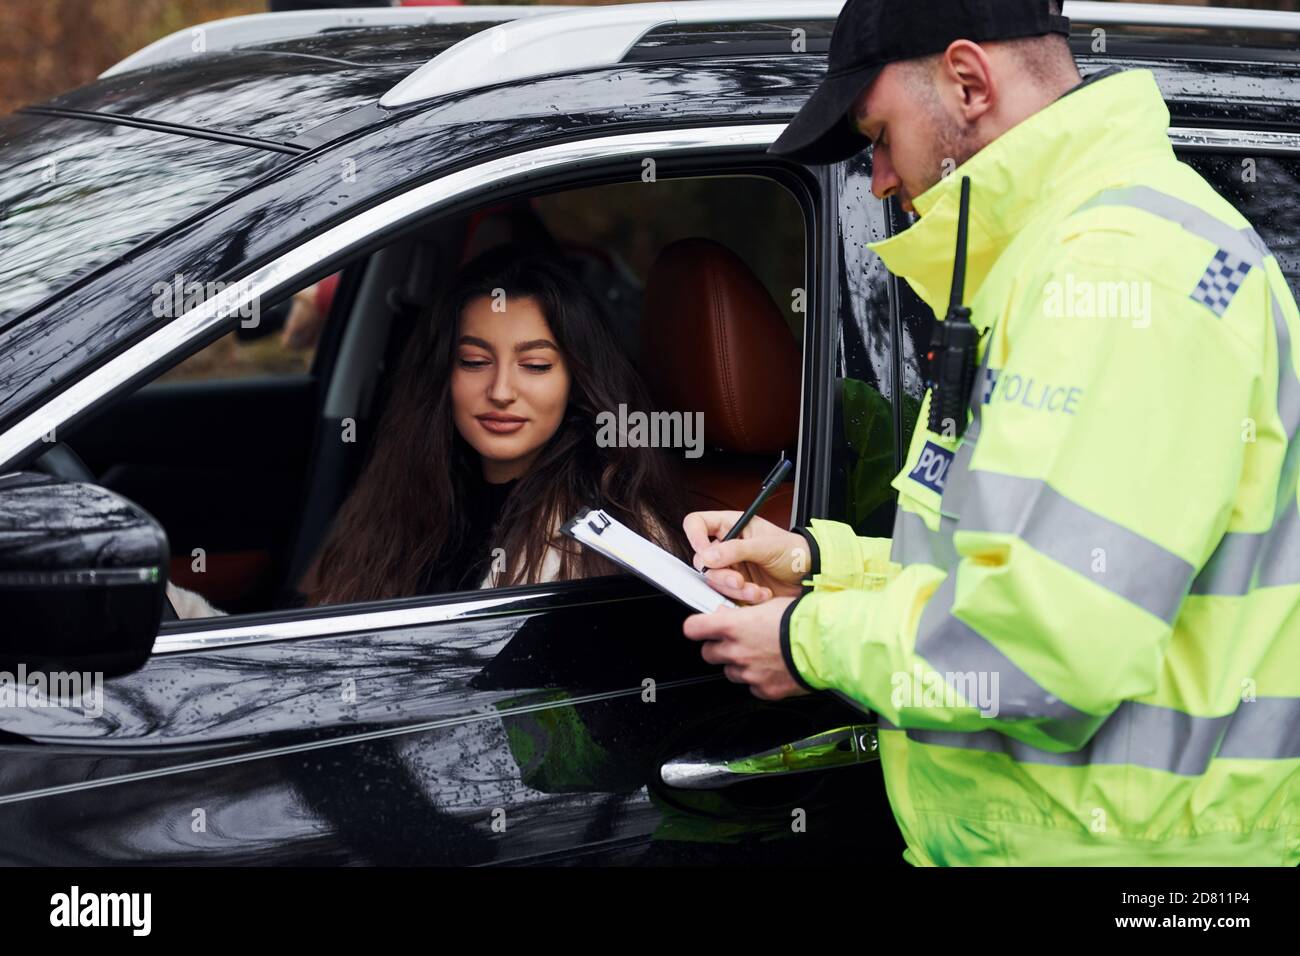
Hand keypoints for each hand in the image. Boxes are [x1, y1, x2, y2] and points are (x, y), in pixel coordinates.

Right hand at [682, 511, 809, 602]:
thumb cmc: (794, 551)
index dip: (694, 537)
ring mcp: (731, 567)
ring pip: (714, 580)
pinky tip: (761, 593)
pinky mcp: (737, 586)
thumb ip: (735, 550)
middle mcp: (727, 546)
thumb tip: (707, 556)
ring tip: (755, 590)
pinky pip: (727, 594)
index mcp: (732, 526)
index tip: (704, 554)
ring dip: (735, 589)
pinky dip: (744, 598)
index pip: (697, 524)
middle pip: (702, 559)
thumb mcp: (766, 546)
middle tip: (738, 580)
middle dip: (721, 574)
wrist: (810, 575)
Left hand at [682, 597, 807, 699]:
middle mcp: (736, 651)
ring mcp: (748, 673)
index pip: (693, 628)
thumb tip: (728, 616)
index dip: (696, 627)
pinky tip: (772, 667)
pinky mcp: (763, 689)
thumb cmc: (800, 620)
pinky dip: (758, 679)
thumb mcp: (767, 604)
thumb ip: (742, 613)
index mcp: (732, 626)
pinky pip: (751, 686)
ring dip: (739, 664)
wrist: (825, 644)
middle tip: (735, 641)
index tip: (700, 628)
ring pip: (730, 672)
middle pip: (708, 653)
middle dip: (718, 647)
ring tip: (761, 654)